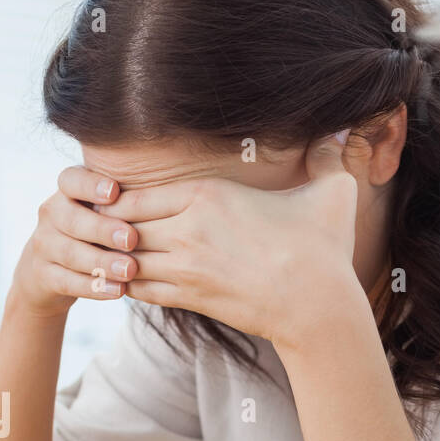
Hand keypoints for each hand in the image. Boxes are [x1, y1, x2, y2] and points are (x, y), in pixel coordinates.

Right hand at [11, 168, 138, 318]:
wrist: (52, 272)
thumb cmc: (95, 235)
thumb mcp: (105, 214)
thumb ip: (126, 205)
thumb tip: (171, 197)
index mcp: (67, 192)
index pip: (72, 180)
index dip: (91, 185)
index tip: (114, 191)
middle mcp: (51, 214)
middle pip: (72, 219)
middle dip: (103, 229)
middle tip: (132, 239)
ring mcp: (44, 245)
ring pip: (71, 253)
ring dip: (102, 262)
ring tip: (130, 270)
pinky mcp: (44, 275)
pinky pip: (68, 281)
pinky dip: (94, 288)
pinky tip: (117, 291)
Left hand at [95, 134, 362, 352]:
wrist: (321, 307)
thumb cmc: (324, 250)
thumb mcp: (332, 193)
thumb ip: (327, 158)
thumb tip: (341, 133)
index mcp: (209, 194)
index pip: (138, 192)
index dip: (118, 198)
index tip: (111, 201)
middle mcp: (189, 229)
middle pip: (124, 225)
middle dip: (110, 228)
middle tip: (98, 230)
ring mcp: (187, 268)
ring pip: (126, 259)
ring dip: (115, 259)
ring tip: (105, 257)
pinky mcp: (193, 299)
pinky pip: (141, 290)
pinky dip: (128, 286)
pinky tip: (124, 283)